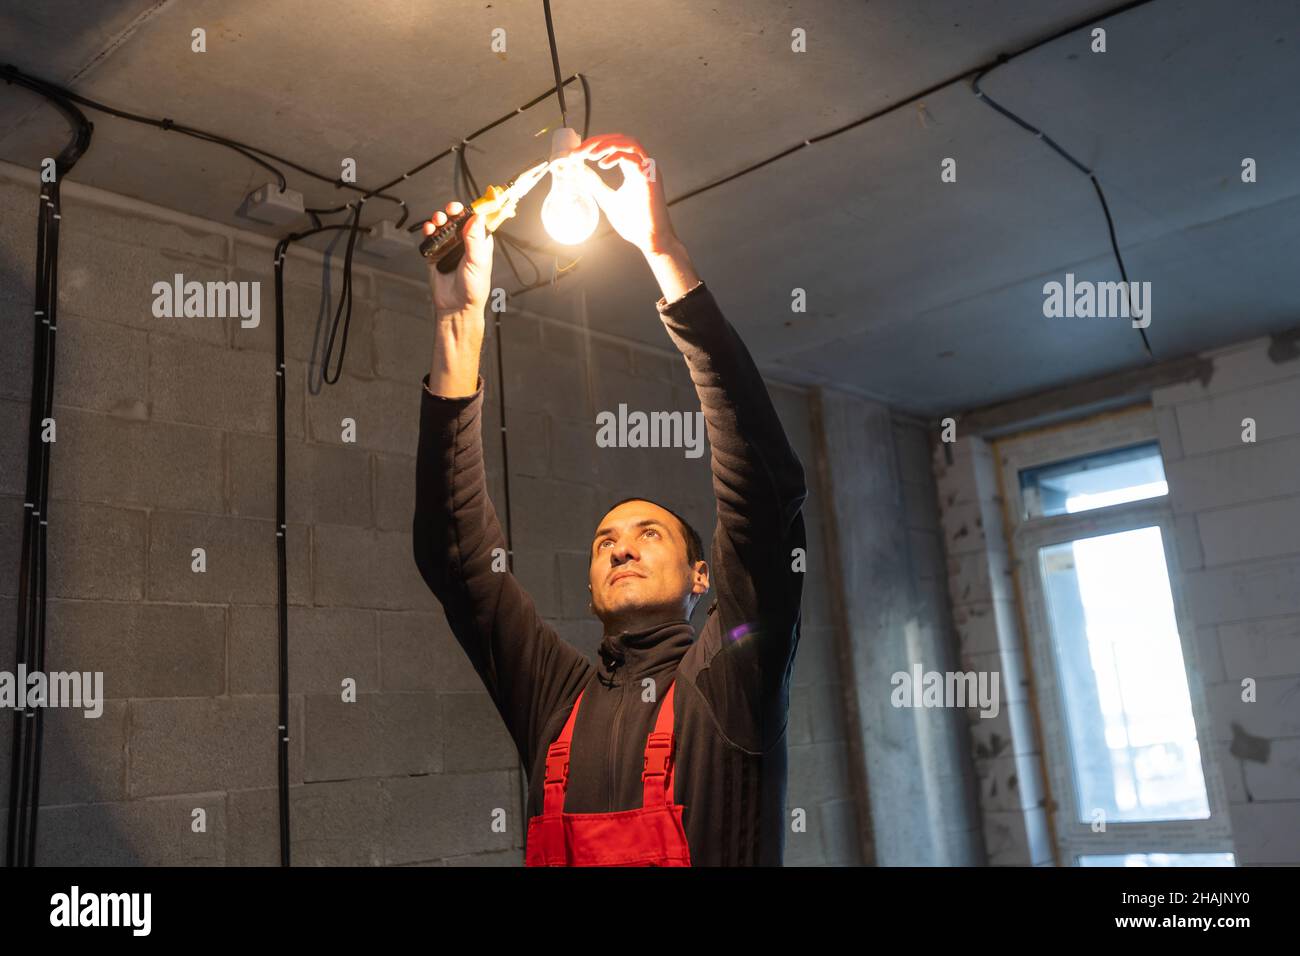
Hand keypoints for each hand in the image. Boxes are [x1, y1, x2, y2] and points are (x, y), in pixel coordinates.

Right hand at [423, 200, 493, 316]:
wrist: (456, 306)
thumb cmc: (473, 288)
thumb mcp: (478, 261)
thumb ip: (475, 239)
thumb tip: (477, 217)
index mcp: (479, 244)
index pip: (477, 221)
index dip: (472, 211)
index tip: (468, 205)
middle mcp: (465, 243)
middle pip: (458, 220)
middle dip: (453, 212)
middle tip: (450, 210)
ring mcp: (450, 248)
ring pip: (444, 226)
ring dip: (440, 219)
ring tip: (438, 220)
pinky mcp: (436, 254)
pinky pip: (431, 238)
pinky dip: (429, 231)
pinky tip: (430, 229)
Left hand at [570, 134, 677, 255]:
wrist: (652, 240)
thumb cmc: (634, 223)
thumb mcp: (608, 199)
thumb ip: (596, 185)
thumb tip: (579, 171)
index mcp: (634, 169)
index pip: (615, 146)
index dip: (596, 145)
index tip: (577, 153)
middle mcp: (643, 166)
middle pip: (621, 139)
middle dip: (598, 141)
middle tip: (579, 150)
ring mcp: (648, 171)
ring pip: (630, 142)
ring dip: (607, 144)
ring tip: (589, 153)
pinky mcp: (650, 178)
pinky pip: (634, 157)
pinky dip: (617, 156)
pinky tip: (603, 164)